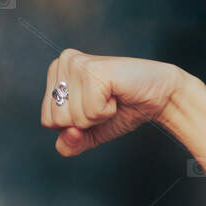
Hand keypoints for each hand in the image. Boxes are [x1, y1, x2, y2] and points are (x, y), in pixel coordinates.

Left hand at [39, 50, 184, 156]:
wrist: (158, 97)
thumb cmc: (123, 110)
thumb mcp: (89, 134)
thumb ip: (70, 144)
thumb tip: (68, 134)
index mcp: (56, 73)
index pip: (48, 121)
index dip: (75, 126)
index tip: (95, 107)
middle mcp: (63, 62)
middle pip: (56, 120)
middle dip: (84, 122)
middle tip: (105, 102)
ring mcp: (76, 63)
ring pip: (72, 118)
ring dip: (97, 116)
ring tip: (111, 97)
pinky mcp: (92, 70)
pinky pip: (89, 112)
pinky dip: (106, 111)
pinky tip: (116, 94)